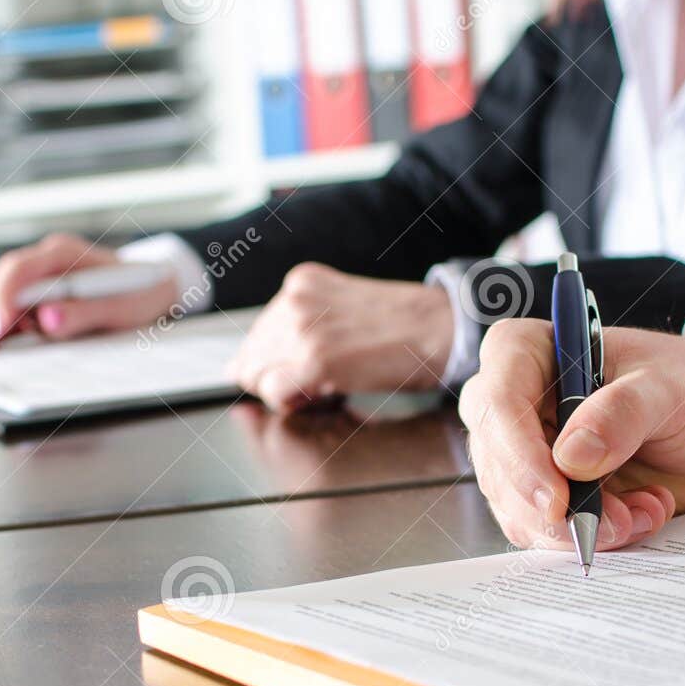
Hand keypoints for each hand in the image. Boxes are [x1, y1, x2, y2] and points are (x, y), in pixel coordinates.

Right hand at [0, 233, 176, 352]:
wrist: (153, 287)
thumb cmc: (138, 293)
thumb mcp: (121, 306)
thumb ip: (85, 312)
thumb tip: (48, 319)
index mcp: (63, 254)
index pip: (21, 270)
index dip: (4, 298)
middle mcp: (44, 264)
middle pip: (2, 287)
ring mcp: (39, 282)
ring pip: (1, 303)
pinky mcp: (38, 301)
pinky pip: (10, 316)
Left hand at [228, 264, 452, 411]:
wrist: (442, 329)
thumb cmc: (401, 327)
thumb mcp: (340, 310)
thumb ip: (296, 329)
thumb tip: (242, 367)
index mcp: (301, 283)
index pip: (254, 337)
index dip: (272, 364)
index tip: (298, 373)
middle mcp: (295, 300)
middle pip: (251, 358)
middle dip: (276, 379)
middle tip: (318, 383)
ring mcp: (303, 328)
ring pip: (259, 377)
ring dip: (288, 391)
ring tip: (328, 385)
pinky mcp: (315, 360)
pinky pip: (276, 394)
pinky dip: (296, 403)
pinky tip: (329, 393)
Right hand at [458, 318, 684, 550]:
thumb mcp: (670, 389)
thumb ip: (622, 414)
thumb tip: (570, 457)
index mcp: (529, 353)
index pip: (498, 402)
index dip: (518, 455)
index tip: (556, 499)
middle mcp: (516, 404)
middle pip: (498, 464)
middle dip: (552, 507)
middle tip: (614, 523)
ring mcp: (528, 453)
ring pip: (519, 508)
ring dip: (582, 525)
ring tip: (644, 512)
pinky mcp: (550, 495)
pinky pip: (548, 533)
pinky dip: (598, 534)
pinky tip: (643, 513)